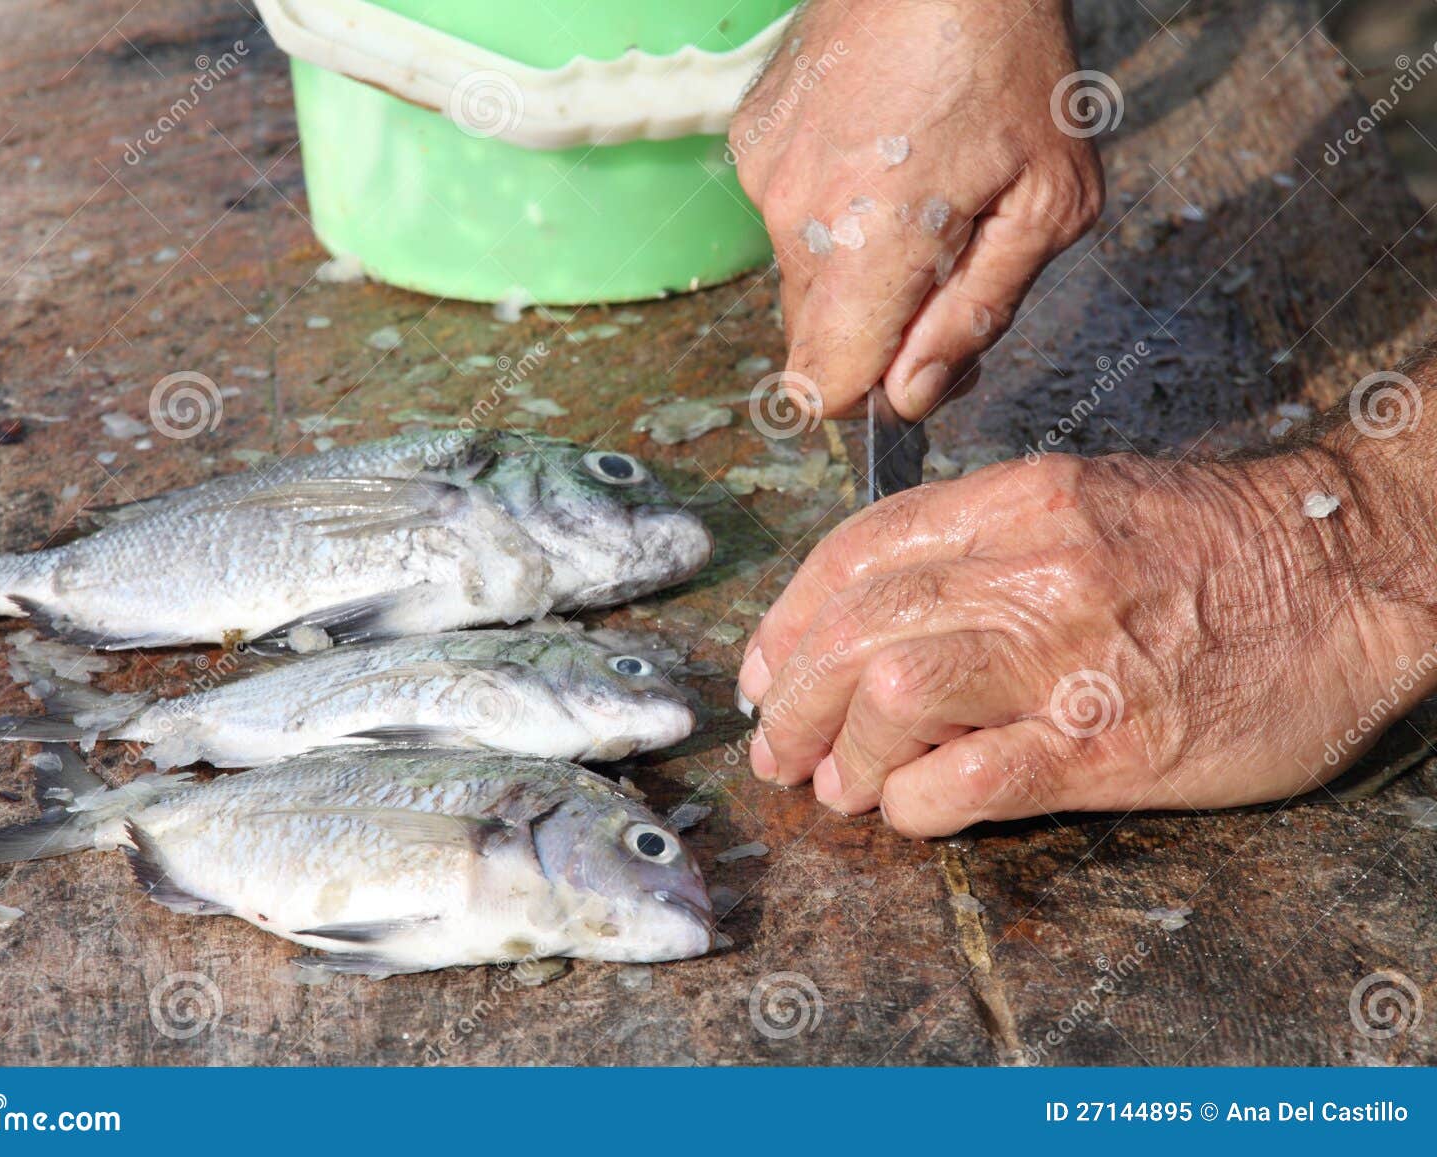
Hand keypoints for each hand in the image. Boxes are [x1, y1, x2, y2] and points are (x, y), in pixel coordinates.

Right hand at [730, 0, 1104, 419]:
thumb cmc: (1014, 63)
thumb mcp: (1049, 205)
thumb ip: (978, 313)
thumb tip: (911, 396)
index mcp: (870, 248)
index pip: (822, 389)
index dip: (870, 397)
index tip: (919, 365)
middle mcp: (796, 219)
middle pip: (813, 339)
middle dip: (875, 331)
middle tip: (948, 265)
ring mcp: (765, 177)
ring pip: (801, 276)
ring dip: (854, 266)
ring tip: (919, 188)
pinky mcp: (753, 141)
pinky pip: (786, 214)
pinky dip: (830, 207)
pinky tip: (882, 150)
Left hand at [734, 444, 1436, 836]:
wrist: (1353, 575)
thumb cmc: (1212, 549)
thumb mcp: (1084, 505)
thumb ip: (977, 549)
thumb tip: (872, 623)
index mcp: (1017, 502)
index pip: (856, 553)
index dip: (786, 622)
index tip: (763, 672)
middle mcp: (1032, 568)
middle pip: (857, 630)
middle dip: (792, 699)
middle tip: (776, 747)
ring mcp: (1071, 655)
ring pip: (895, 698)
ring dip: (845, 753)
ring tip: (841, 785)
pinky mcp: (1111, 742)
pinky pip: (971, 780)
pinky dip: (916, 803)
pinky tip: (913, 809)